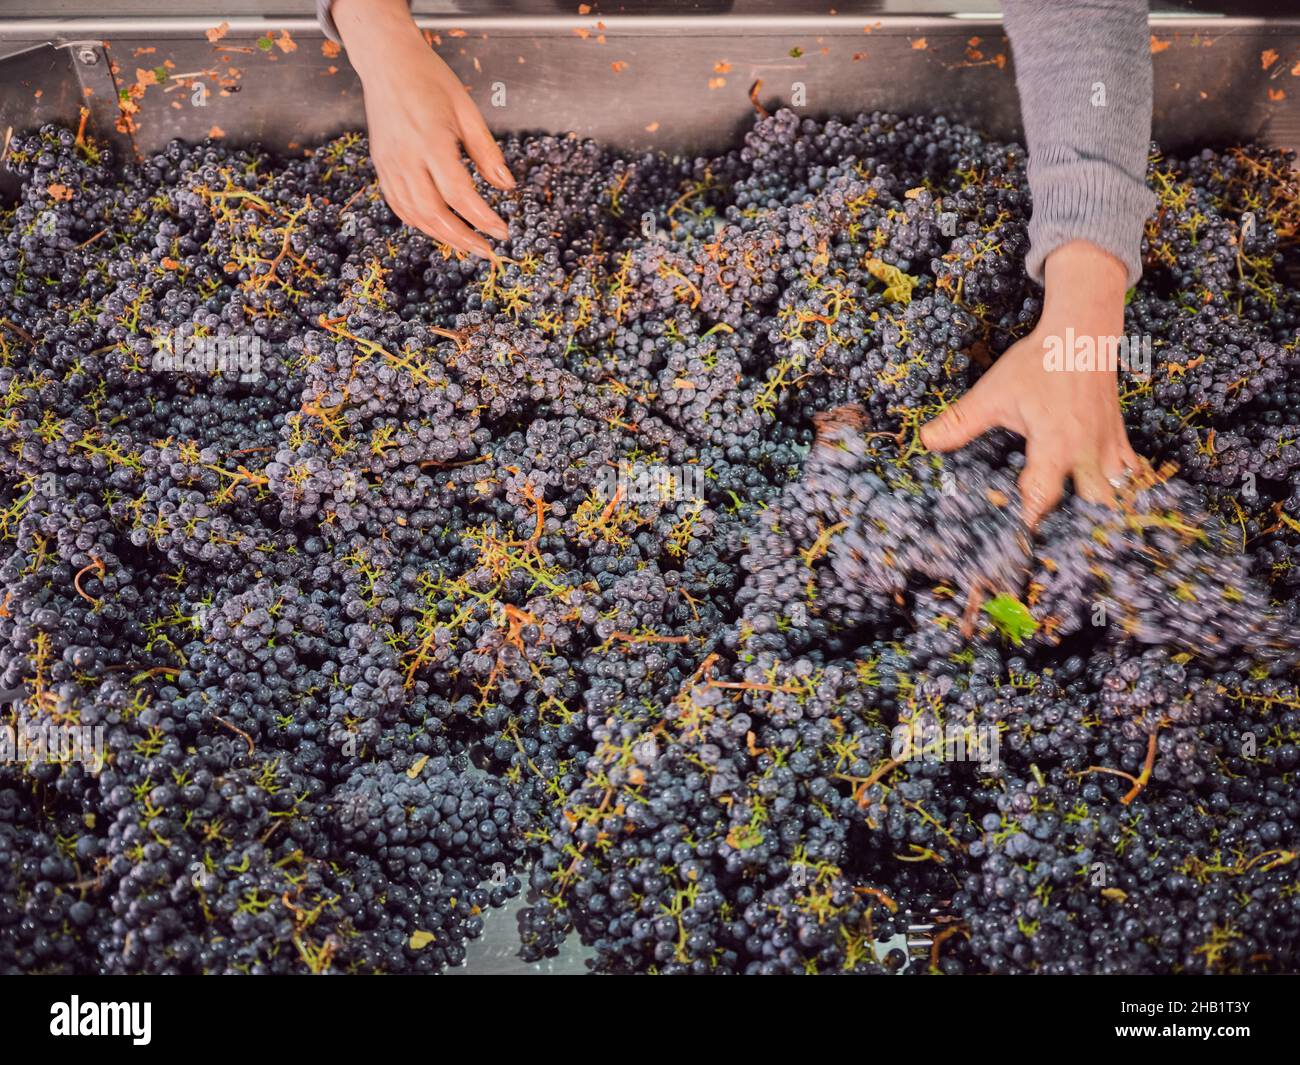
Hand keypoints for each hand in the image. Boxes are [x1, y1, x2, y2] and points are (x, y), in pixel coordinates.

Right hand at [334, 0, 513, 257]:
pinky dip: (419, 223)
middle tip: (486, 251)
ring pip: (414, 215)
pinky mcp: (380, 167)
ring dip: (442, 236)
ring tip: (466, 245)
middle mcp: (406, 157)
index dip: (482, 218)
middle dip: (462, 238)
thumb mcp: (466, 110)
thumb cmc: (428, 79)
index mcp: (430, 141)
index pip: (459, 193)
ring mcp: (389, 164)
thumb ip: (486, 152)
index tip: (501, 232)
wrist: (386, 61)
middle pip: (434, 213)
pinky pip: (398, 206)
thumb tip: (506, 185)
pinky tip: (438, 229)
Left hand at [920, 240, 1142, 528]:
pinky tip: (1104, 491)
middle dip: (1074, 523)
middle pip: (1090, 505)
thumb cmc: (1038, 364)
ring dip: (1099, 506)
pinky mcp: (1119, 435)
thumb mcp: (993, 394)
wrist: (1082, 333)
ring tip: (1083, 524)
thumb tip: (927, 440)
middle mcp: (1088, 452)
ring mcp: (1108, 445)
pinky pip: (1128, 471)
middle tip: (1053, 535)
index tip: (1018, 536)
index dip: (1029, 520)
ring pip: (1114, 491)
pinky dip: (1118, 483)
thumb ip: (962, 422)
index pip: (1043, 497)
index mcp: (1056, 446)